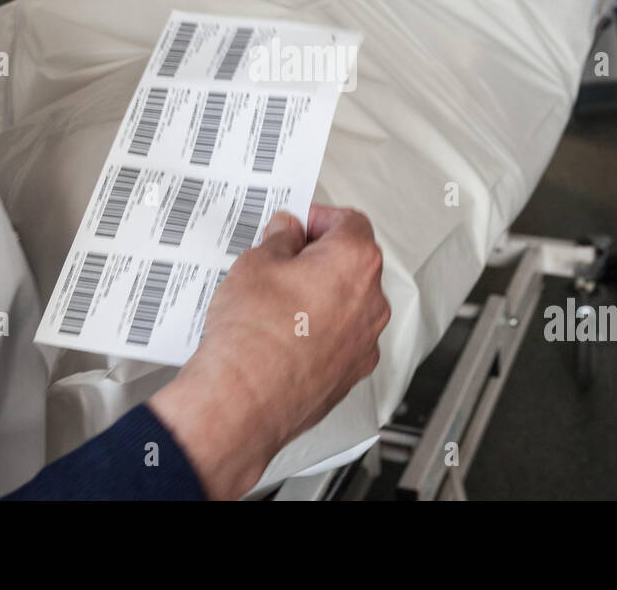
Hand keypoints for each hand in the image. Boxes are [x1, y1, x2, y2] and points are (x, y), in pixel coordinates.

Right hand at [149, 205, 390, 498]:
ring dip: (322, 296)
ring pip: (349, 304)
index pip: (350, 222)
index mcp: (355, 261)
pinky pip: (341, 339)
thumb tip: (287, 233)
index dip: (320, 219)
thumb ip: (280, 240)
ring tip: (277, 301)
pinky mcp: (351, 373)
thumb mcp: (256, 263)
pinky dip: (321, 331)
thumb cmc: (254, 333)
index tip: (296, 225)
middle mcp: (371, 301)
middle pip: (354, 263)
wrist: (245, 397)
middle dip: (320, 258)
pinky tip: (284, 333)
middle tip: (282, 260)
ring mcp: (365, 341)